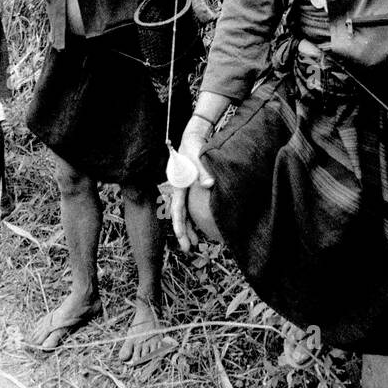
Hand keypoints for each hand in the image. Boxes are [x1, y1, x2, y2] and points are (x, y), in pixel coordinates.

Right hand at [170, 116, 214, 253]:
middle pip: (180, 216)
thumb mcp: (197, 158)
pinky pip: (191, 207)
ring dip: (190, 228)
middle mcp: (179, 191)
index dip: (180, 226)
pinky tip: (201, 227)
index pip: (178, 210)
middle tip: (189, 250)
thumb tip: (210, 186)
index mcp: (179, 186)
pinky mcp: (190, 189)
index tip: (182, 238)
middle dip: (183, 233)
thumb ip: (203, 171)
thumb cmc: (194, 148)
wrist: (192, 137)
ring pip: (186, 213)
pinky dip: (195, 218)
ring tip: (196, 244)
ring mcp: (184, 191)